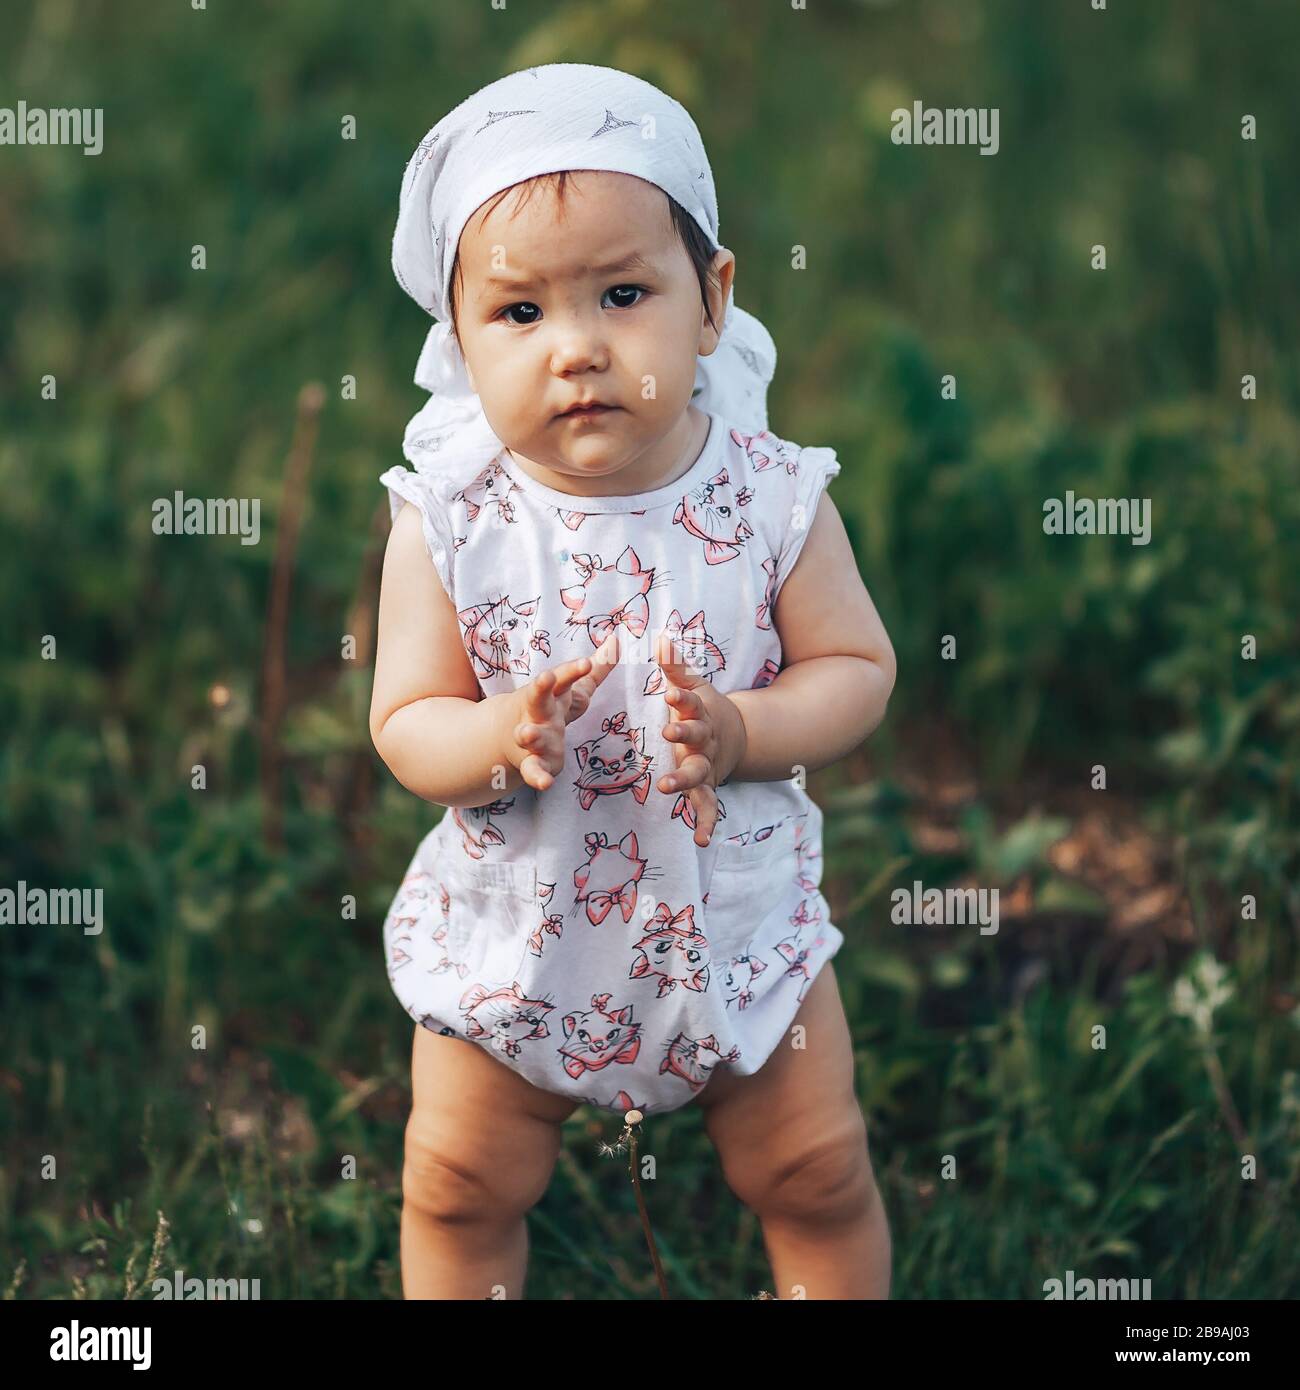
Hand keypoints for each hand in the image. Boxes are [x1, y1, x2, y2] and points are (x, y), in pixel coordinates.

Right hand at [507, 633, 619, 790]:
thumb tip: (618, 639)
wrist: (507, 738)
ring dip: (529, 735)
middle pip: (538, 698)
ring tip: (526, 734)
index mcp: (550, 694)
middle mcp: (538, 713)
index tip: (585, 661)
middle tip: (543, 679)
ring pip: (529, 735)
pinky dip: (537, 777)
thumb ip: (595, 669)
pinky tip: (545, 784)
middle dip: (540, 688)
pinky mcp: (535, 763)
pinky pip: (534, 771)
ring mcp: (533, 738)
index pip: (562, 678)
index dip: (573, 670)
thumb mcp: (571, 689)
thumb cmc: (549, 709)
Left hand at [654, 631, 748, 846]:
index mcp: (698, 714)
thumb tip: (660, 638)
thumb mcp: (693, 686)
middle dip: (683, 734)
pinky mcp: (707, 787)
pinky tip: (701, 840)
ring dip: (683, 781)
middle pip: (695, 737)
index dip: (681, 696)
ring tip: (667, 788)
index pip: (689, 702)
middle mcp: (705, 740)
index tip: (669, 691)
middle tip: (668, 731)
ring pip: (697, 774)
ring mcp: (707, 765)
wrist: (735, 735)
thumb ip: (675, 667)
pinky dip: (705, 823)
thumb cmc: (702, 709)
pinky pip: (707, 807)